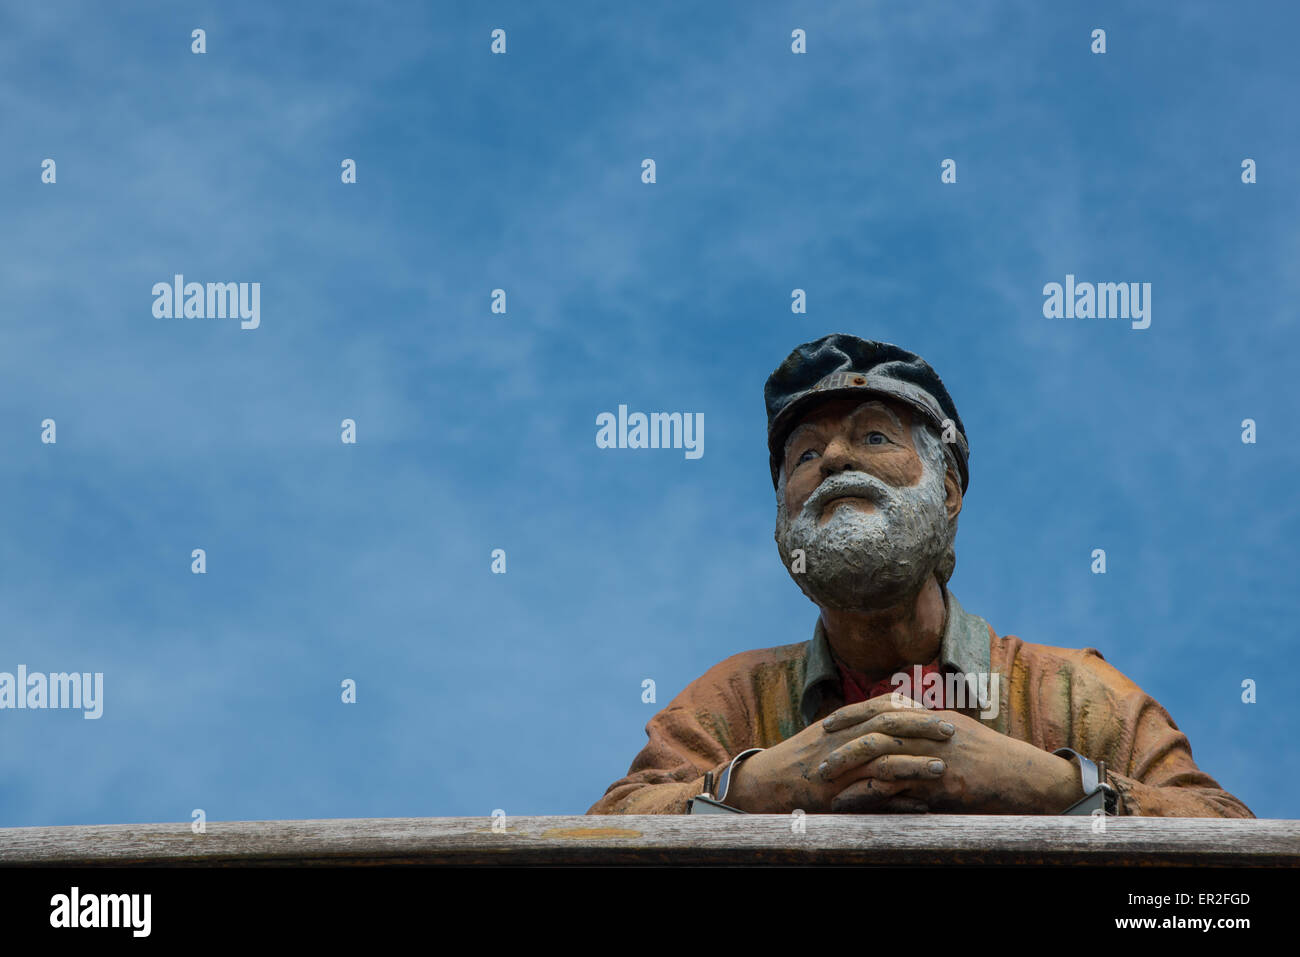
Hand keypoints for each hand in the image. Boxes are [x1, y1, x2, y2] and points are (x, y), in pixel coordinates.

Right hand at [724, 693, 956, 812]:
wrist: (764, 781)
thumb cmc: (796, 760)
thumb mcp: (823, 736)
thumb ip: (850, 729)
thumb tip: (878, 724)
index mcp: (841, 723)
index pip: (881, 705)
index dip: (910, 707)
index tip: (936, 709)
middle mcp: (841, 737)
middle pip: (888, 724)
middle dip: (922, 726)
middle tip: (953, 729)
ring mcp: (838, 763)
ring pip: (883, 756)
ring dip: (915, 761)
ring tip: (943, 766)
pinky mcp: (837, 791)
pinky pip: (872, 791)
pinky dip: (898, 798)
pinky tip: (921, 804)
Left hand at [819, 693, 1084, 813]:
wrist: (1031, 780)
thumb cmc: (998, 765)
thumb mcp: (963, 742)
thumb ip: (932, 738)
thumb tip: (905, 744)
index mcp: (936, 719)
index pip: (886, 708)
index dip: (856, 712)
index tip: (830, 720)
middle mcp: (933, 731)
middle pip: (877, 726)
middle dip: (844, 735)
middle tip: (817, 745)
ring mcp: (938, 755)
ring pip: (882, 754)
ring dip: (849, 764)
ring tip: (824, 776)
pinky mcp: (943, 782)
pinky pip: (898, 786)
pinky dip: (870, 793)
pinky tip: (850, 802)